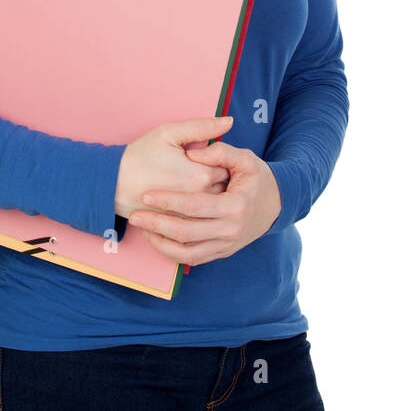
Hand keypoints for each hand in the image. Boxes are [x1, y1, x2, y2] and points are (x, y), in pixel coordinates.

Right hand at [114, 117, 231, 218]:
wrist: (111, 183)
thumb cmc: (140, 156)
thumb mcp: (169, 133)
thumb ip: (202, 127)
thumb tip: (229, 121)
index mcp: (200, 175)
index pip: (226, 167)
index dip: (217, 159)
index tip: (202, 155)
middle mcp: (197, 199)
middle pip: (222, 188)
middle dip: (216, 178)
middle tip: (196, 168)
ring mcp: (188, 216)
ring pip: (212, 205)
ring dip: (208, 195)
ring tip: (189, 182)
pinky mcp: (177, 226)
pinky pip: (198, 218)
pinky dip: (196, 209)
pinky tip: (184, 197)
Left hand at [127, 139, 281, 265]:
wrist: (276, 204)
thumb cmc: (257, 178)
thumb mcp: (246, 158)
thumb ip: (221, 152)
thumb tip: (194, 154)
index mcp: (236, 206)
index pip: (194, 207)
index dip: (168, 201)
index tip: (147, 195)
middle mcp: (231, 230)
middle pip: (186, 233)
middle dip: (156, 225)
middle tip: (134, 215)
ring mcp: (226, 245)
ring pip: (186, 253)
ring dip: (160, 243)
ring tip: (142, 229)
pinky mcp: (222, 253)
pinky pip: (192, 259)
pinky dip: (171, 252)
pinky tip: (157, 239)